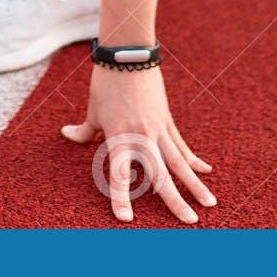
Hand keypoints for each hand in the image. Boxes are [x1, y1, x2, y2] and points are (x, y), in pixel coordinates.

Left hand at [62, 64, 214, 223]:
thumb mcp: (93, 108)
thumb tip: (66, 134)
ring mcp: (158, 129)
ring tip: (210, 203)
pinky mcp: (167, 120)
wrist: (128, 54)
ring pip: (179, 162)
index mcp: (118, 136)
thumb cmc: (106, 82)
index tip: (125, 219)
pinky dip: (193, 159)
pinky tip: (206, 172)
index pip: (118, 175)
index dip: (120, 198)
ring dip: (195, 184)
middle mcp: (141, 136)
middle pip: (160, 175)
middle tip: (190, 222)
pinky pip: (182, 145)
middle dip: (175, 200)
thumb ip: (84, 129)